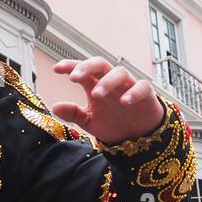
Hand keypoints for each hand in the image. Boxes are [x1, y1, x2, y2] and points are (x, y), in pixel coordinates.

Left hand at [50, 57, 164, 144]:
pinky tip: (124, 101)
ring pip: (120, 72)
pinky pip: (142, 87)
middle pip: (100, 64)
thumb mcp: (89, 121)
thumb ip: (73, 114)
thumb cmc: (112, 123)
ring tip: (96, 94)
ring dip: (107, 81)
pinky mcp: (146, 94)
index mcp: (96, 85)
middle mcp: (111, 81)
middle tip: (74, 77)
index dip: (70, 66)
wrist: (137, 137)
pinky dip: (134, 92)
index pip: (83, 70)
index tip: (56, 69)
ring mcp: (129, 86)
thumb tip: (55, 107)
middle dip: (87, 67)